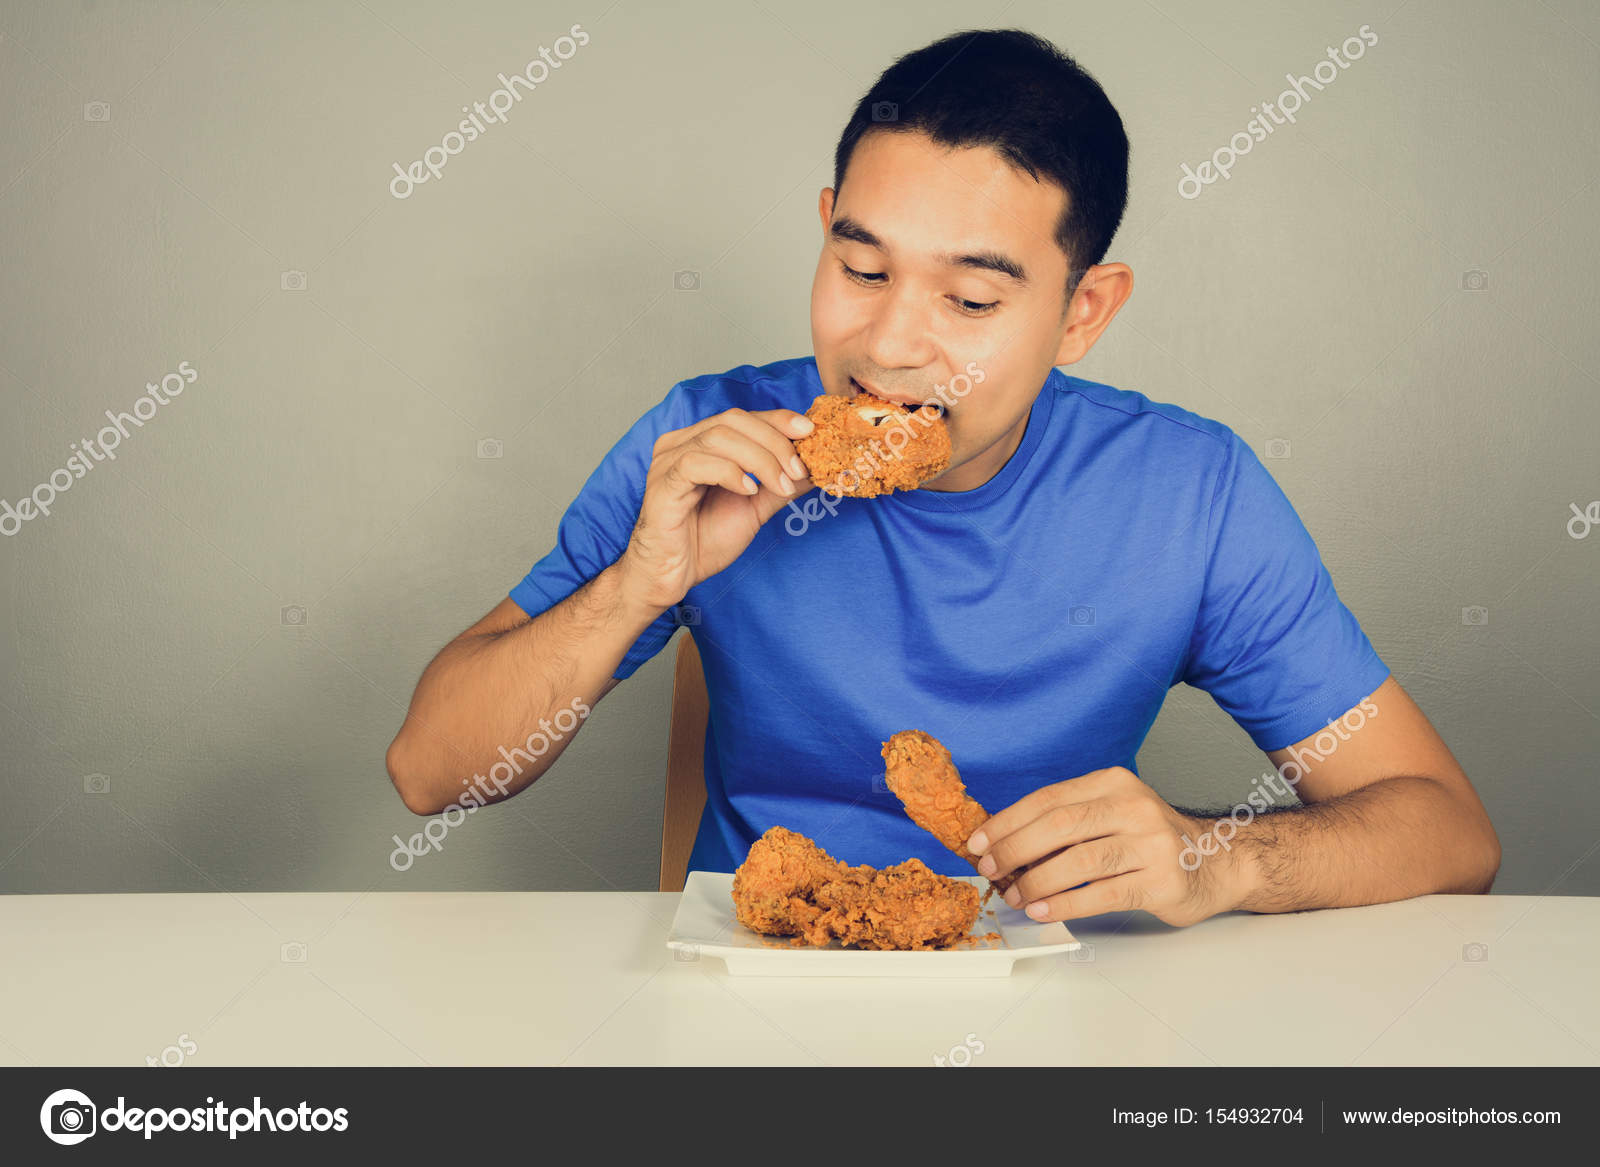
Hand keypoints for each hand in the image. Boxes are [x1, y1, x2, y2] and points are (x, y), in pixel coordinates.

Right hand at [617, 407, 813, 611]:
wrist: (671, 577)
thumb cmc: (704, 541)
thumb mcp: (754, 508)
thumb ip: (780, 485)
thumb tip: (817, 468)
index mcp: (700, 443)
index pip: (743, 418)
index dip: (778, 419)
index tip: (810, 431)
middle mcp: (681, 444)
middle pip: (733, 420)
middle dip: (774, 442)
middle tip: (798, 470)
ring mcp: (668, 461)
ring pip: (718, 437)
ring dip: (759, 459)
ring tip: (779, 486)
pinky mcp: (662, 484)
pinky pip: (695, 464)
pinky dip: (729, 472)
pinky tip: (748, 490)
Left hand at [964, 766, 1240, 926]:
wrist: (1217, 862)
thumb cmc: (1151, 840)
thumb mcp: (1112, 812)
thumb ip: (1068, 821)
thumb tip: (1003, 843)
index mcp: (1114, 783)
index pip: (1048, 799)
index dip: (1007, 822)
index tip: (979, 842)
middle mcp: (1134, 807)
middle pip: (1059, 826)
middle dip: (1014, 849)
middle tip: (991, 870)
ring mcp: (1151, 844)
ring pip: (1079, 861)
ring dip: (1036, 881)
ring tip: (1014, 896)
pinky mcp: (1161, 881)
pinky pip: (1102, 894)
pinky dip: (1065, 904)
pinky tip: (1042, 910)